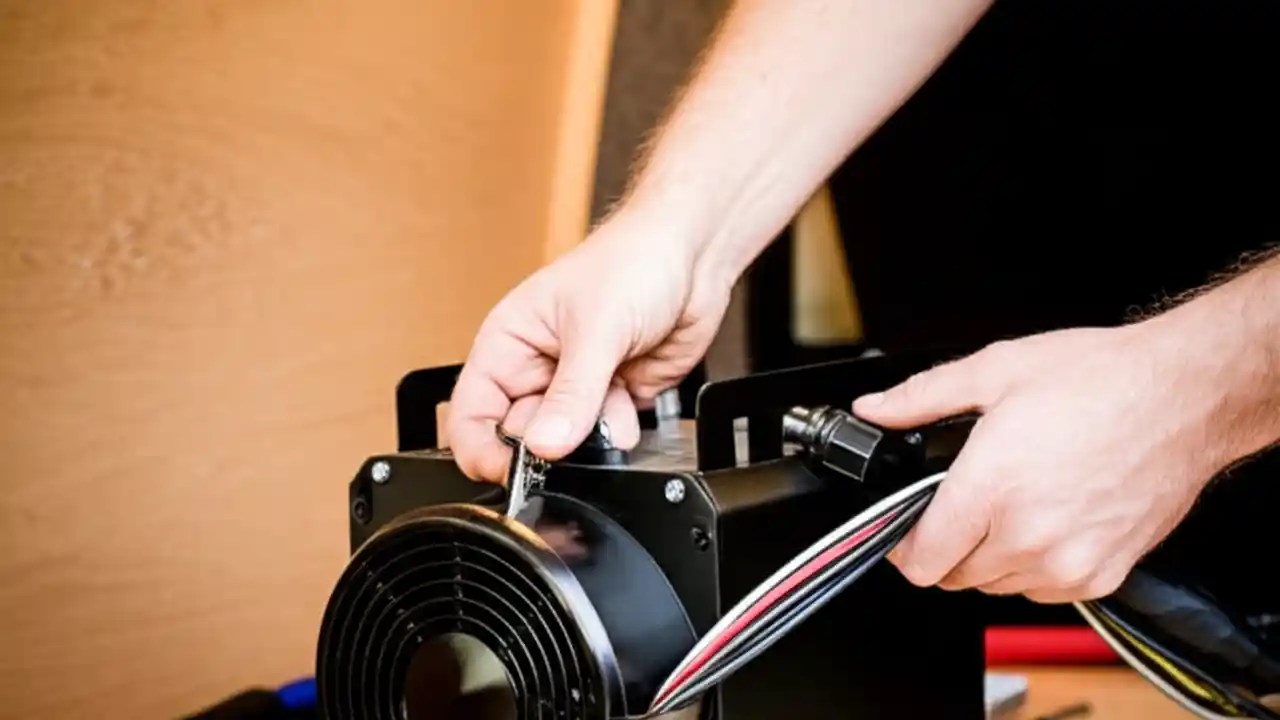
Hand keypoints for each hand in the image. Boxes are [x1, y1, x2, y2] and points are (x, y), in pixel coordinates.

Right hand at [446, 213, 731, 482]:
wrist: (693, 257)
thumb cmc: (633, 260)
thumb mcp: (595, 328)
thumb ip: (572, 394)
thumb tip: (544, 445)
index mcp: (509, 342)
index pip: (472, 411)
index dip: (482, 448)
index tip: (510, 471)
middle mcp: (537, 368)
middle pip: (519, 436)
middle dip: (549, 444)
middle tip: (574, 428)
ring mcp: (576, 385)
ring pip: (566, 443)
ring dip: (590, 438)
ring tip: (610, 400)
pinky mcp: (613, 396)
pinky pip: (605, 438)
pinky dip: (619, 431)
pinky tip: (629, 398)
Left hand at [852, 324, 1236, 602]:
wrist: (1186, 396)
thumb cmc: (1102, 380)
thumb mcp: (996, 370)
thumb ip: (922, 397)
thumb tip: (874, 409)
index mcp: (992, 489)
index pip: (921, 560)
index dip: (901, 547)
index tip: (902, 531)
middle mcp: (1029, 536)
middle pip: (953, 576)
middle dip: (943, 545)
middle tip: (958, 504)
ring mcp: (1069, 562)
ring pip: (996, 586)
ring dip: (987, 557)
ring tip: (1006, 505)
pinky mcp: (1104, 574)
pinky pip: (1042, 590)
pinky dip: (1031, 566)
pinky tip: (1043, 520)